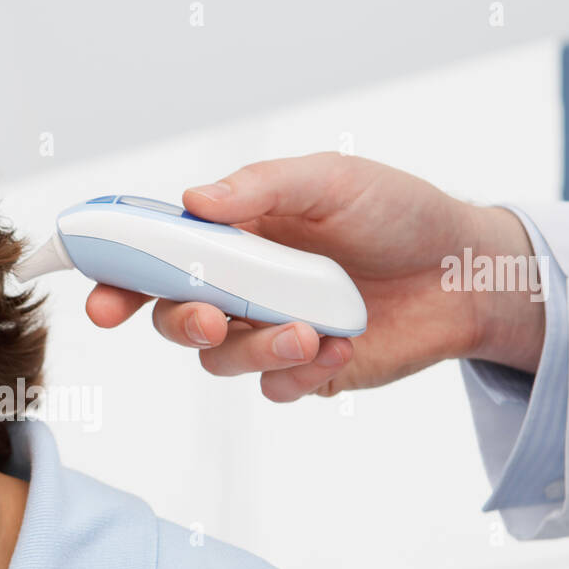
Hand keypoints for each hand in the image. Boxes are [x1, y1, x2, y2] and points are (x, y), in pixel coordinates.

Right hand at [85, 152, 543, 400]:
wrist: (466, 272)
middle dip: (180, 323)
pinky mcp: (303, 372)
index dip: (119, 277)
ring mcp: (269, 332)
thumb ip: (260, 189)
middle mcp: (241, 287)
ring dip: (256, 350)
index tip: (102, 299)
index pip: (156, 257)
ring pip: (221, 360)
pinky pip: (274, 388)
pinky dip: (298, 373)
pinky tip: (337, 349)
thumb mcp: (332, 180)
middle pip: (173, 317)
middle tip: (209, 318)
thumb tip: (194, 200)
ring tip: (309, 331)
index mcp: (233, 237)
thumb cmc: (399, 213)